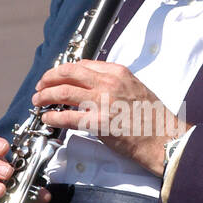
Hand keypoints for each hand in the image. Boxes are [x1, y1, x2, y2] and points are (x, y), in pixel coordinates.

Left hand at [32, 60, 188, 175]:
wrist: (163, 138)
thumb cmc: (152, 117)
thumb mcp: (136, 88)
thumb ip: (115, 83)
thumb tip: (92, 85)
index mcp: (118, 72)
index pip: (83, 64)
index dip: (64, 69)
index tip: (56, 75)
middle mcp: (109, 83)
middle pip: (68, 73)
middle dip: (49, 78)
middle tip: (41, 86)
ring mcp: (102, 102)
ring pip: (63, 92)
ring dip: (45, 96)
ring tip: (38, 101)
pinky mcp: (98, 123)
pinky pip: (67, 117)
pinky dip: (52, 117)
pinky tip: (47, 119)